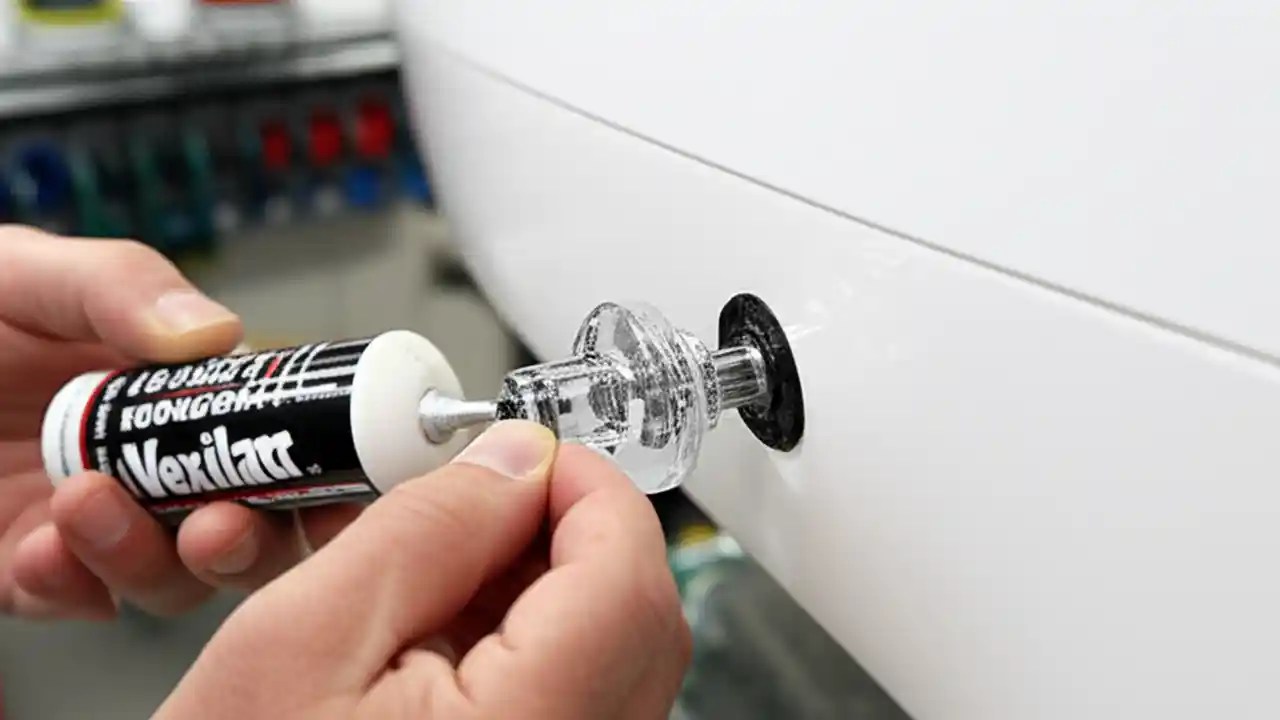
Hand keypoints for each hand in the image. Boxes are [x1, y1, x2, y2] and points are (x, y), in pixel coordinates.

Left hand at [0, 226, 359, 619]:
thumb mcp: (33, 272)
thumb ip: (122, 287)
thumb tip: (216, 330)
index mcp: (175, 391)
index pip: (274, 437)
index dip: (316, 465)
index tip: (332, 473)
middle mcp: (148, 462)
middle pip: (245, 527)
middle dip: (250, 540)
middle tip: (226, 521)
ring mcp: (90, 519)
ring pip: (169, 579)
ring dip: (152, 560)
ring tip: (92, 506)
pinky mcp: (22, 566)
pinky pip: (71, 600)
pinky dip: (70, 586)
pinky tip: (44, 549)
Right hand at [157, 421, 691, 719]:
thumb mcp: (299, 643)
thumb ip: (424, 534)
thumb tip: (512, 460)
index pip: (627, 573)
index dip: (588, 484)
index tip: (528, 451)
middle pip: (635, 613)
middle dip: (564, 530)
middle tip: (482, 500)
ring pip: (610, 654)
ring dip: (540, 585)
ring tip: (437, 572)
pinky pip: (577, 699)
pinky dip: (525, 645)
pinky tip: (444, 635)